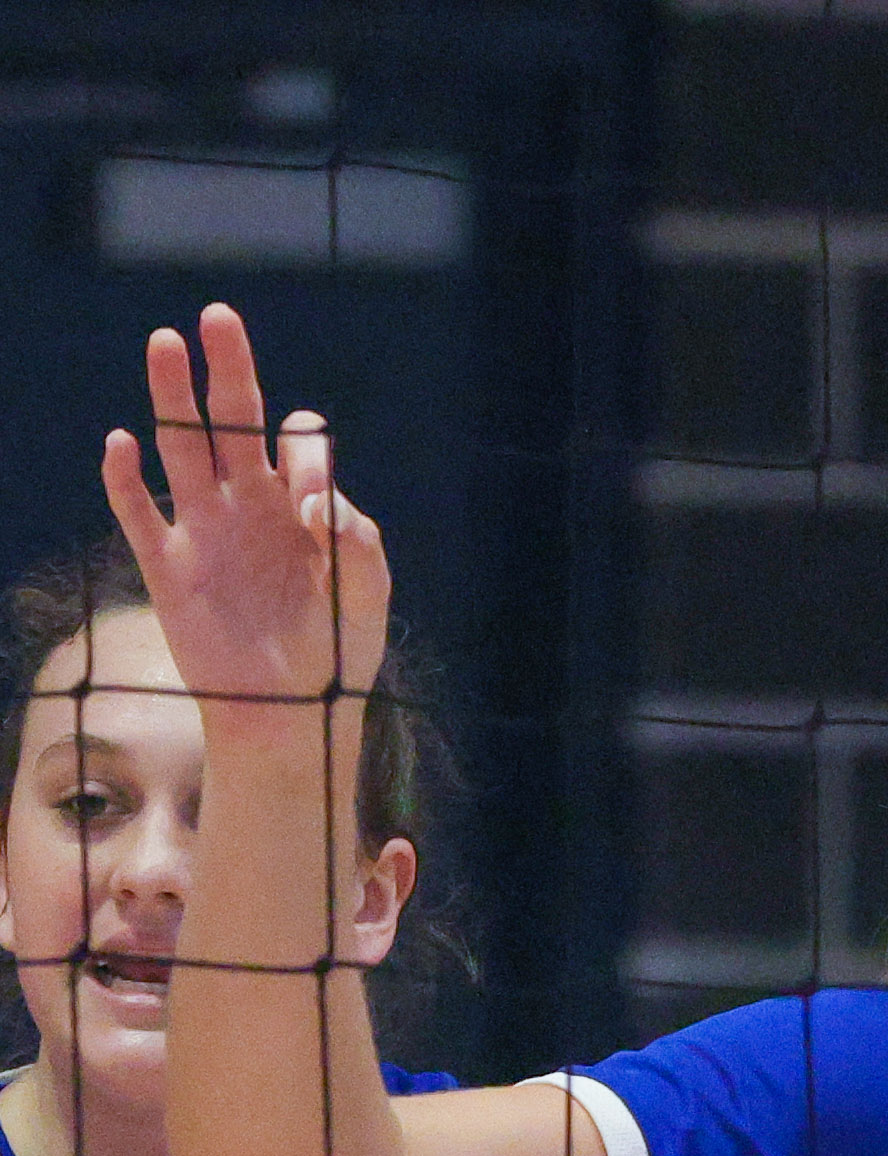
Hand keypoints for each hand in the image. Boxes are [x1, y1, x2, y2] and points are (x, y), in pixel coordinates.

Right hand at [100, 303, 388, 723]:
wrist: (293, 711)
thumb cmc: (337, 650)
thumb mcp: (369, 590)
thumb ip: (356, 536)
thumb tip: (314, 496)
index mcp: (301, 505)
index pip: (300, 442)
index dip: (309, 453)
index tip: (315, 502)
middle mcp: (250, 505)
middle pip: (233, 420)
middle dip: (228, 368)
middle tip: (219, 315)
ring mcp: (206, 530)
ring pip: (182, 448)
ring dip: (172, 396)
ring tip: (165, 342)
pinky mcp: (169, 567)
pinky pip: (138, 514)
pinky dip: (125, 479)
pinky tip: (121, 441)